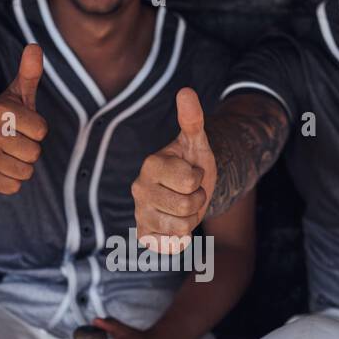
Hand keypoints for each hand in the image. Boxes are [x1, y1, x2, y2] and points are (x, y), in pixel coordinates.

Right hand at [0, 44, 46, 194]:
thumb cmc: (4, 117)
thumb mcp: (17, 94)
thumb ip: (29, 72)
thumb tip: (35, 47)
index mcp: (0, 110)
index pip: (41, 130)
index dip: (36, 129)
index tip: (22, 125)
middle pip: (35, 153)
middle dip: (29, 149)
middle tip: (14, 141)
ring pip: (26, 172)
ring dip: (22, 165)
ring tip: (8, 153)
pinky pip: (14, 187)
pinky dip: (12, 180)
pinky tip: (1, 167)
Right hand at [132, 88, 215, 255]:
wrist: (191, 190)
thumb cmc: (193, 163)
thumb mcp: (197, 142)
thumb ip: (192, 119)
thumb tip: (186, 91)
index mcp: (151, 165)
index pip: (191, 181)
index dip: (200, 180)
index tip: (192, 174)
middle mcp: (139, 189)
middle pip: (186, 207)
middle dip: (198, 201)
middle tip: (190, 193)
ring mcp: (140, 214)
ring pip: (180, 229)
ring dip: (191, 220)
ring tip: (184, 208)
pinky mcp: (144, 235)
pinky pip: (168, 247)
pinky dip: (180, 241)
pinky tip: (176, 227)